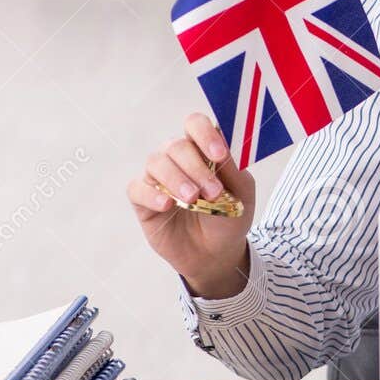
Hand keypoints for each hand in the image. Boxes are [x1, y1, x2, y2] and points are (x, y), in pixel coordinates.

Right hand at [126, 113, 257, 298]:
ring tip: (192, 199)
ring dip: (176, 179)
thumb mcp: (242, 193)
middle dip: (196, 167)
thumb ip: (233, 168)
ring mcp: (159, 178)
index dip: (205, 134)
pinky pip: (137, 188)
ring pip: (156, 162)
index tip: (219, 155)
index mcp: (203, 149)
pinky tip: (167, 205)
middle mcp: (178, 158)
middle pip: (176, 145)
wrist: (216, 254)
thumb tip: (223, 145)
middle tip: (213, 192)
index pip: (196, 125)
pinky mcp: (143, 200)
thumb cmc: (229, 217)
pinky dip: (152, 195)